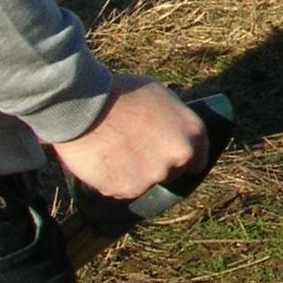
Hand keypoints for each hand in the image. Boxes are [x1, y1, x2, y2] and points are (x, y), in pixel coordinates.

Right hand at [54, 77, 209, 201]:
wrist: (84, 106)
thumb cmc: (121, 93)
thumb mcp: (159, 95)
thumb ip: (173, 119)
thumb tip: (172, 129)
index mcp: (192, 133)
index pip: (198, 159)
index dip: (183, 157)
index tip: (169, 154)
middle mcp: (177, 158)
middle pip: (171, 172)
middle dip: (157, 163)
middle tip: (136, 148)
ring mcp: (152, 177)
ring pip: (145, 181)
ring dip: (134, 172)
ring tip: (115, 149)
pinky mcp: (127, 190)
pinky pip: (122, 188)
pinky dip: (114, 179)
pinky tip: (104, 158)